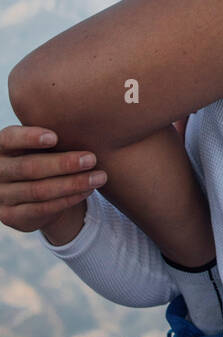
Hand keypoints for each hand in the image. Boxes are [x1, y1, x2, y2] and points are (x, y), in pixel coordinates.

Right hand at [0, 124, 106, 238]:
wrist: (37, 190)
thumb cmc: (45, 154)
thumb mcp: (43, 142)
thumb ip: (53, 134)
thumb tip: (86, 119)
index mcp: (1, 145)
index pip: (10, 139)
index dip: (30, 138)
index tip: (55, 137)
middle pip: (29, 168)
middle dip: (63, 164)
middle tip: (91, 158)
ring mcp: (1, 195)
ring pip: (38, 191)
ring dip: (72, 184)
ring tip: (99, 177)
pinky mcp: (10, 216)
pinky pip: (41, 209)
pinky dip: (67, 200)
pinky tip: (87, 191)